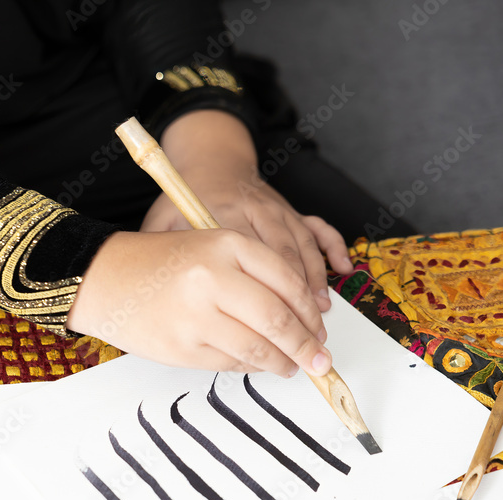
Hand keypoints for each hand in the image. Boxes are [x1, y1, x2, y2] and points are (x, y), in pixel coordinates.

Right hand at [65, 229, 332, 377]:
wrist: (105, 278)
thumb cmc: (160, 263)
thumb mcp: (209, 247)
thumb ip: (253, 272)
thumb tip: (302, 317)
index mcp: (225, 244)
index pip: (288, 280)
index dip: (311, 311)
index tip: (320, 328)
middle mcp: (213, 277)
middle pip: (278, 318)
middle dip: (306, 345)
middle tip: (320, 359)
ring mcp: (197, 315)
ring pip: (259, 347)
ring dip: (282, 362)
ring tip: (292, 366)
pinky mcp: (183, 347)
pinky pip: (231, 362)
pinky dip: (252, 366)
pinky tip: (259, 364)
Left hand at [142, 111, 354, 311]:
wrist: (210, 160)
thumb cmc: (184, 198)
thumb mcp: (162, 222)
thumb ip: (162, 255)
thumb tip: (158, 298)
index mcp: (220, 216)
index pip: (246, 263)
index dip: (259, 301)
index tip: (264, 332)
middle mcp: (254, 212)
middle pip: (281, 262)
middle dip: (296, 303)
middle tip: (303, 336)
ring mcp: (277, 210)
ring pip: (303, 249)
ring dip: (315, 284)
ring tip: (320, 317)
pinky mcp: (291, 210)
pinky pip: (318, 228)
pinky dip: (333, 248)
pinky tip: (344, 272)